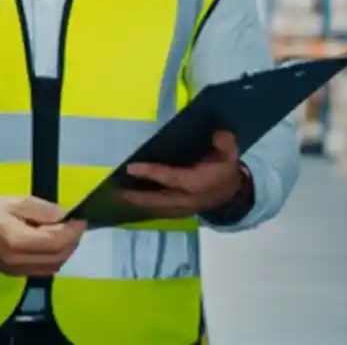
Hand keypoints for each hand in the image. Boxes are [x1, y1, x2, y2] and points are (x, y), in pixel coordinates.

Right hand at [0, 196, 86, 276]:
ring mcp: (17, 270)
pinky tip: (52, 244)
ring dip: (65, 250)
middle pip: (58, 256)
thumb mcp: (16, 201)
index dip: (72, 231)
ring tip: (65, 233)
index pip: (55, 241)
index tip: (80, 219)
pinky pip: (45, 270)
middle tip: (75, 225)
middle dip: (72, 241)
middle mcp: (18, 260)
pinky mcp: (16, 274)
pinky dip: (55, 258)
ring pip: (54, 266)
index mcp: (17, 240)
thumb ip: (43, 209)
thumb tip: (65, 215)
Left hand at [118, 131, 246, 218]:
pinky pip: (158, 211)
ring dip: (136, 202)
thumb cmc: (224, 169)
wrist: (232, 193)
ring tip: (116, 195)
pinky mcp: (178, 212)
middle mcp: (187, 199)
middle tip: (115, 189)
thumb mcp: (229, 153)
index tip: (129, 168)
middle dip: (136, 196)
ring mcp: (182, 209)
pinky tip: (129, 201)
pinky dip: (143, 207)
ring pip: (156, 208)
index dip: (151, 173)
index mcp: (197, 183)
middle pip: (157, 199)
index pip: (171, 178)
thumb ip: (225, 143)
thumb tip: (218, 134)